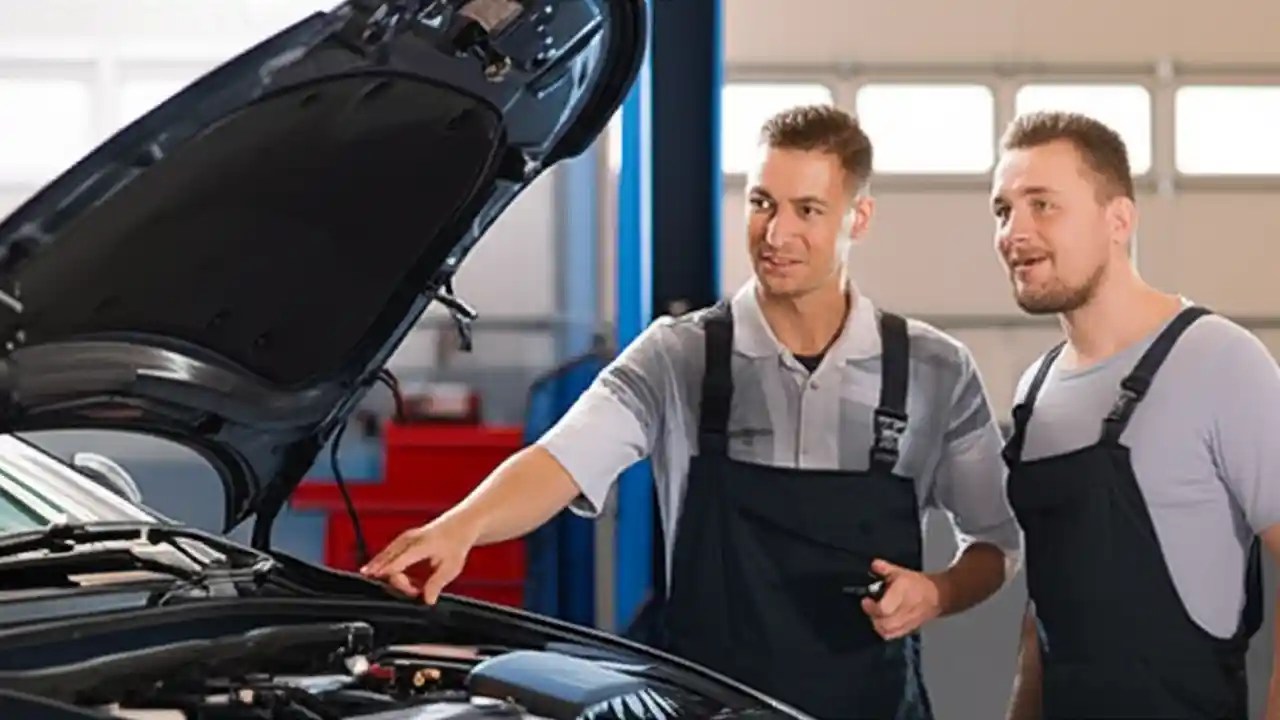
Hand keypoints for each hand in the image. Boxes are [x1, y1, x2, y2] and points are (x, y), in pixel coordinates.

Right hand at [358, 513, 480, 604]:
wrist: (460, 524)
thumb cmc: (456, 545)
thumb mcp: (451, 568)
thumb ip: (437, 583)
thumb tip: (427, 600)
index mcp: (419, 546)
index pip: (396, 565)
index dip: (398, 582)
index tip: (412, 592)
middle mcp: (408, 539)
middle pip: (386, 563)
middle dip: (394, 581)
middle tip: (413, 590)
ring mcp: (403, 537)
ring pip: (384, 557)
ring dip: (388, 574)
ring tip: (410, 584)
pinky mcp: (402, 538)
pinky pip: (388, 554)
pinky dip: (388, 566)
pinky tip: (398, 576)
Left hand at [860, 558, 942, 639]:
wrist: (938, 595)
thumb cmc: (918, 584)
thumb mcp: (900, 571)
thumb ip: (884, 568)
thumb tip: (874, 565)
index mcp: (902, 593)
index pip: (884, 608)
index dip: (871, 607)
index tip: (866, 600)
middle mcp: (905, 609)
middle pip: (884, 623)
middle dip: (873, 617)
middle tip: (870, 607)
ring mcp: (908, 621)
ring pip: (888, 632)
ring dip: (877, 625)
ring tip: (875, 615)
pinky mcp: (909, 628)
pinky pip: (894, 635)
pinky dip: (885, 631)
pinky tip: (883, 623)